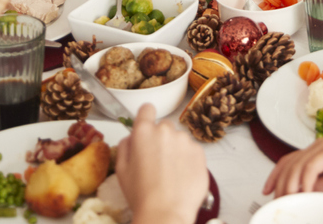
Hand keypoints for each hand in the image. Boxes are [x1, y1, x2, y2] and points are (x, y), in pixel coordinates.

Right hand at [116, 104, 208, 223]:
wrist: (166, 212)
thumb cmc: (142, 195)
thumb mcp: (121, 170)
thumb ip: (125, 146)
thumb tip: (131, 137)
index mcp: (144, 132)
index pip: (147, 109)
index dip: (146, 117)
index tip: (147, 125)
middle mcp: (166, 131)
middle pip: (164, 127)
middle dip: (160, 139)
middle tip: (156, 161)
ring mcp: (186, 141)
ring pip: (179, 140)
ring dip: (176, 150)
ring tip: (170, 174)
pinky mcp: (200, 153)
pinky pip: (192, 151)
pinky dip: (188, 161)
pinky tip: (181, 178)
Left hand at [263, 138, 322, 197]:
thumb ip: (317, 186)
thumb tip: (301, 196)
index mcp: (315, 152)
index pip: (287, 161)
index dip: (275, 175)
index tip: (267, 190)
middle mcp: (317, 147)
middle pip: (288, 163)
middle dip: (280, 183)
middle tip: (278, 200)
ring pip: (297, 165)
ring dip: (290, 184)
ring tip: (289, 199)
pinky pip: (311, 166)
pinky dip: (306, 180)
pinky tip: (306, 192)